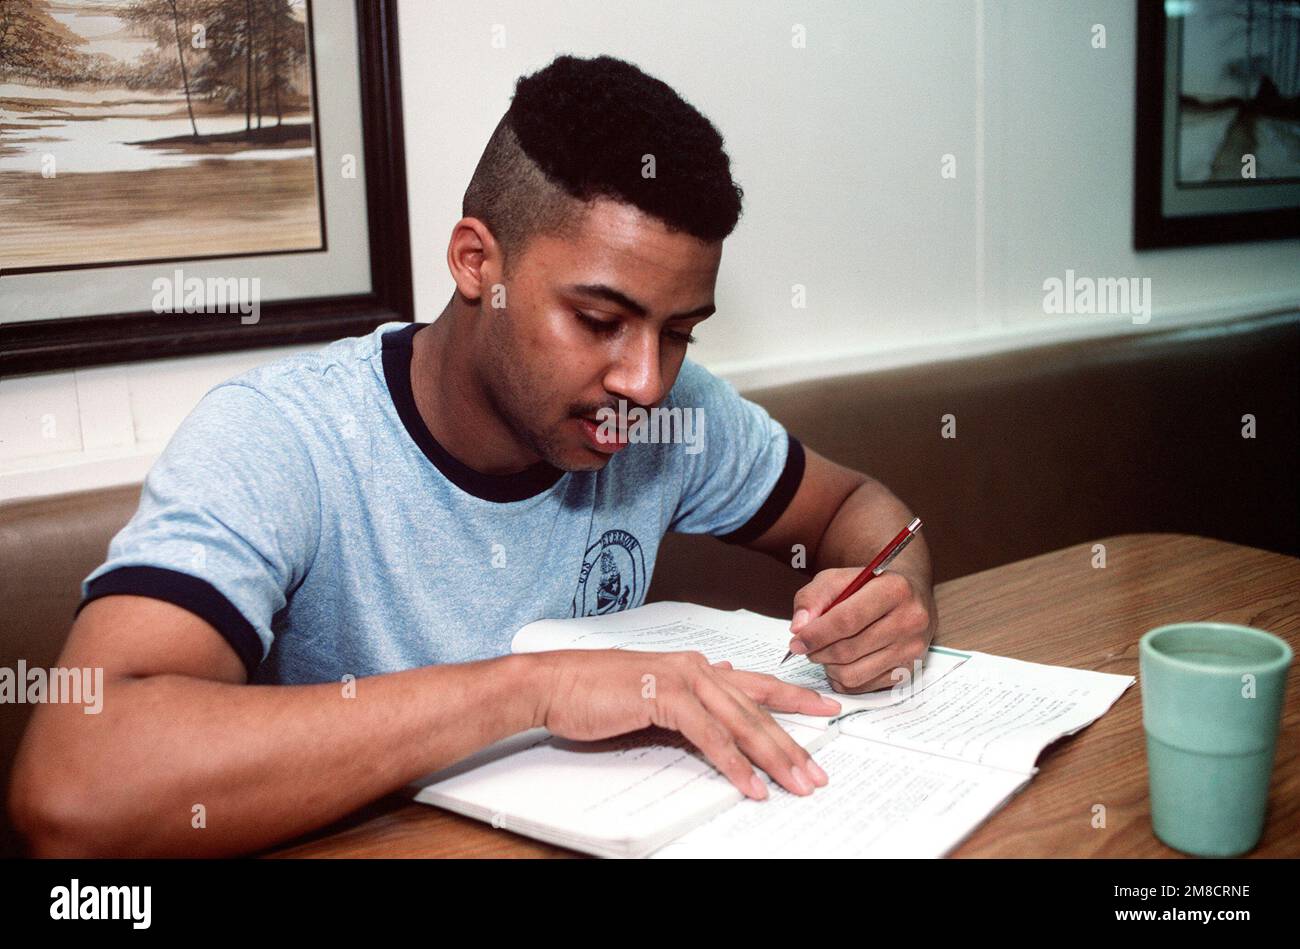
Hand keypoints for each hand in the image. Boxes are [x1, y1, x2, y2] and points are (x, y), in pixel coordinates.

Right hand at [533, 649, 840, 798]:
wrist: (554, 683)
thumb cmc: (594, 691)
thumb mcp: (651, 695)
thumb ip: (687, 702)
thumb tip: (715, 711)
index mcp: (695, 667)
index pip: (756, 684)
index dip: (794, 696)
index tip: (827, 707)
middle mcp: (696, 668)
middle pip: (757, 709)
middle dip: (792, 743)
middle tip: (818, 772)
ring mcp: (682, 680)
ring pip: (742, 723)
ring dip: (773, 757)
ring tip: (797, 783)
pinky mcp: (665, 699)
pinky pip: (710, 737)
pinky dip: (733, 763)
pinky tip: (750, 783)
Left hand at [786, 568, 936, 692]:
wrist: (907, 596)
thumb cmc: (868, 587)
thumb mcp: (837, 579)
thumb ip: (813, 598)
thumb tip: (799, 628)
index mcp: (894, 589)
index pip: (847, 620)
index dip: (816, 634)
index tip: (796, 641)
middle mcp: (910, 620)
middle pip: (849, 650)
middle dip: (818, 652)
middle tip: (806, 647)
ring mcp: (911, 648)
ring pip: (853, 673)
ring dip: (828, 667)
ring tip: (824, 653)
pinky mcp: (909, 670)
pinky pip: (863, 686)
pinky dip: (843, 678)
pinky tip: (841, 662)